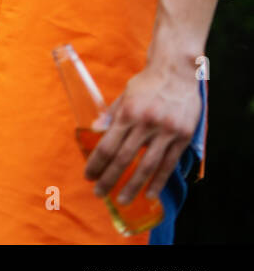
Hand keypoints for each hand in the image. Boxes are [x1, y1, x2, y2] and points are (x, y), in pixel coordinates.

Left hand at [83, 62, 200, 204]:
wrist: (177, 71)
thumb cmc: (147, 83)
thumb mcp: (125, 94)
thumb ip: (111, 114)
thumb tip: (94, 130)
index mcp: (127, 113)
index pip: (107, 145)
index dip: (96, 163)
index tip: (88, 176)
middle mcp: (145, 124)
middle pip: (124, 158)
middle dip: (109, 178)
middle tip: (99, 194)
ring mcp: (165, 131)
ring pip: (147, 166)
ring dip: (132, 186)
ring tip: (121, 200)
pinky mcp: (182, 136)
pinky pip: (168, 164)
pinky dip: (158, 181)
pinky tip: (149, 194)